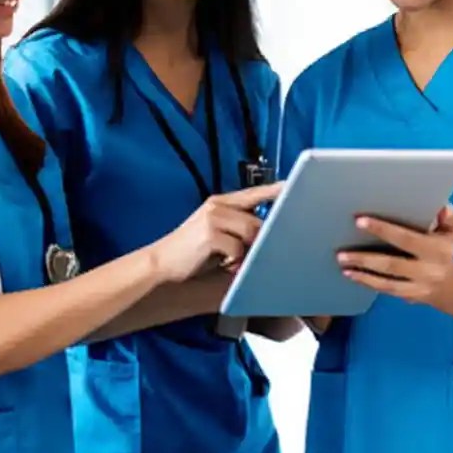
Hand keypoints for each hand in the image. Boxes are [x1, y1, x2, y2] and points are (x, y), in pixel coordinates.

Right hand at [146, 182, 282, 283]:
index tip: (291, 186)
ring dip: (246, 252)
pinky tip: (221, 264)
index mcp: (220, 204)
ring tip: (228, 261)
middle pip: (257, 220)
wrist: (161, 265)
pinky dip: (234, 260)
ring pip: (251, 232)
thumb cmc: (190, 253)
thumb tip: (263, 232)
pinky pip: (238, 248)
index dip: (273, 191)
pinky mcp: (210, 233)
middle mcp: (218, 206)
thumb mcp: (214, 233)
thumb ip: (236, 227)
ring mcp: (213, 218)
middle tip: (247, 255)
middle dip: (260, 240)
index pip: (252, 194)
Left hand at [336, 204, 452, 305]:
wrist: (450, 284)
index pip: (407, 239)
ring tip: (342, 263)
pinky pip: (385, 290)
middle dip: (366, 258)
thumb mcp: (451, 231)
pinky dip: (367, 282)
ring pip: (386, 282)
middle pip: (392, 264)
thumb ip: (448, 217)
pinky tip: (351, 274)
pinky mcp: (407, 296)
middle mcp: (426, 270)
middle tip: (341, 253)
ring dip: (362, 274)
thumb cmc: (443, 249)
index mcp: (436, 251)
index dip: (383, 230)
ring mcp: (417, 286)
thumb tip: (442, 207)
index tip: (360, 221)